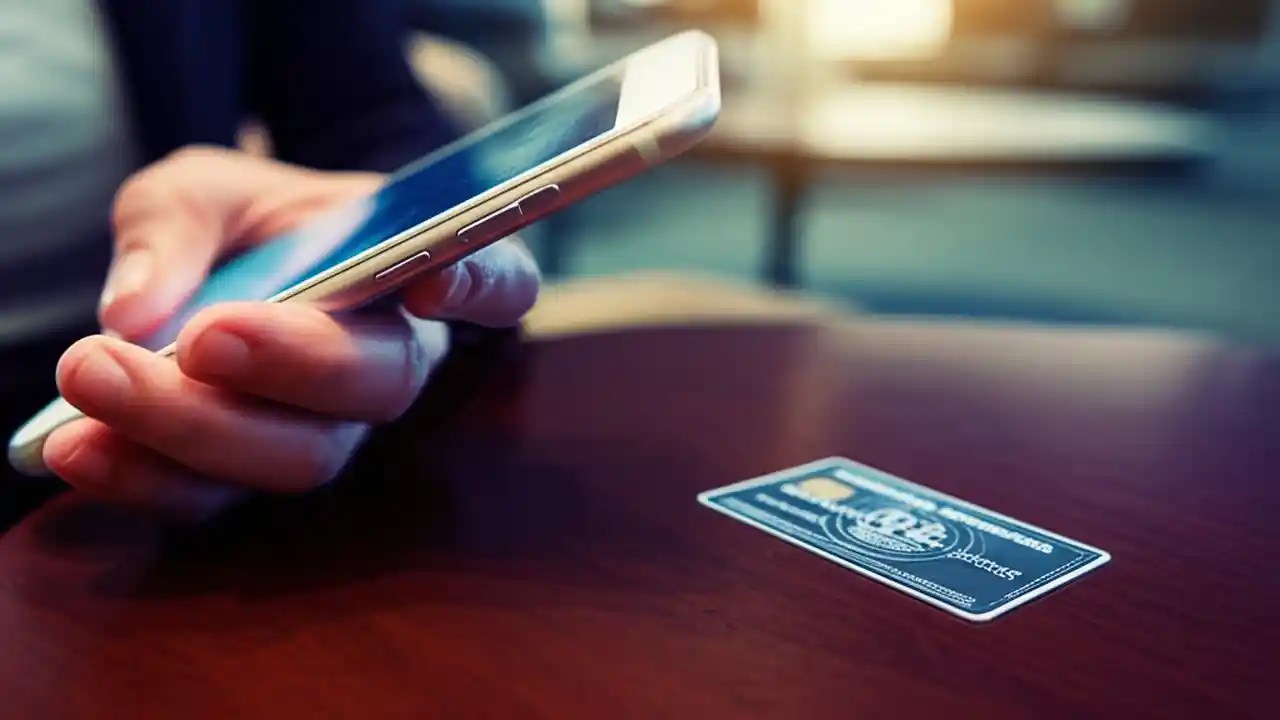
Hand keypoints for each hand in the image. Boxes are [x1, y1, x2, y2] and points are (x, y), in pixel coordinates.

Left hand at [42, 147, 539, 519]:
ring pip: (301, 456)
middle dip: (293, 366)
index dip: (482, 289)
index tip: (431, 281)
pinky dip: (142, 478)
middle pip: (378, 387)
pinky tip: (75, 444)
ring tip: (94, 374)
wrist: (217, 279)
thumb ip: (177, 221)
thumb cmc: (245, 225)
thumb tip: (138, 309)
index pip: (496, 283)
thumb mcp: (205, 186)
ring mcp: (330, 429)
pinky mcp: (255, 475)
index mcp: (413, 271)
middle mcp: (391, 360)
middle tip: (201, 336)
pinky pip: (217, 501)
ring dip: (196, 427)